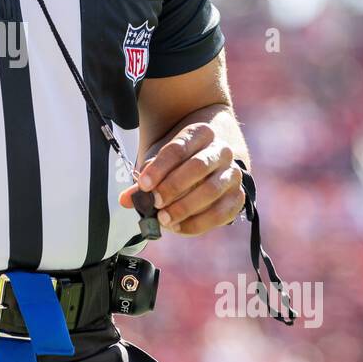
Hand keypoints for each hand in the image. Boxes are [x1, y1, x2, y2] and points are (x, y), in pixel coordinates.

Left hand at [118, 122, 244, 236]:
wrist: (208, 162)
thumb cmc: (179, 163)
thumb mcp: (161, 163)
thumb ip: (144, 181)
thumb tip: (125, 200)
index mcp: (200, 134)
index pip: (178, 148)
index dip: (159, 168)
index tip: (143, 184)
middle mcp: (221, 150)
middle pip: (198, 167)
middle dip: (173, 187)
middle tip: (154, 203)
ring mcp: (232, 174)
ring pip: (211, 190)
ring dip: (185, 207)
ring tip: (164, 218)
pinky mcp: (237, 197)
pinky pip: (221, 213)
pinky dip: (198, 223)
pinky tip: (178, 227)